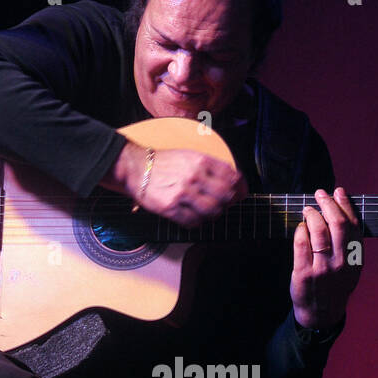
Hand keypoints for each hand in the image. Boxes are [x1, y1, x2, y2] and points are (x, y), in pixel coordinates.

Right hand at [108, 142, 246, 228]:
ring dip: (214, 214)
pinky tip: (194, 217)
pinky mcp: (170, 208)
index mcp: (200, 160)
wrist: (136, 167)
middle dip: (229, 202)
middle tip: (225, 204)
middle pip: (226, 195)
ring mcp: (182, 193)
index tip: (241, 192)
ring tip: (209, 211)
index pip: (232, 176)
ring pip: (212, 210)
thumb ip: (210, 166)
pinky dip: (198, 222)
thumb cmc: (163, 163)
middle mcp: (194, 176)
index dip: (241, 187)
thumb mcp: (189, 155)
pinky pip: (193, 221)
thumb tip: (232, 180)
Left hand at [290, 187, 362, 328]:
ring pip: (318, 231)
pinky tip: (301, 227)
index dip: (345, 204)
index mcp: (355, 258)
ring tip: (308, 209)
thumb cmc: (335, 285)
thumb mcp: (351, 266)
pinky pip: (301, 244)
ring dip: (312, 215)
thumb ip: (350, 243)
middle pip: (336, 224)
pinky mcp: (304, 274)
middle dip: (328, 203)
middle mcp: (341, 263)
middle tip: (320, 194)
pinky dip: (300, 231)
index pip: (353, 224)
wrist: (322, 313)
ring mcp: (322, 269)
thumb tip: (342, 211)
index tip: (338, 191)